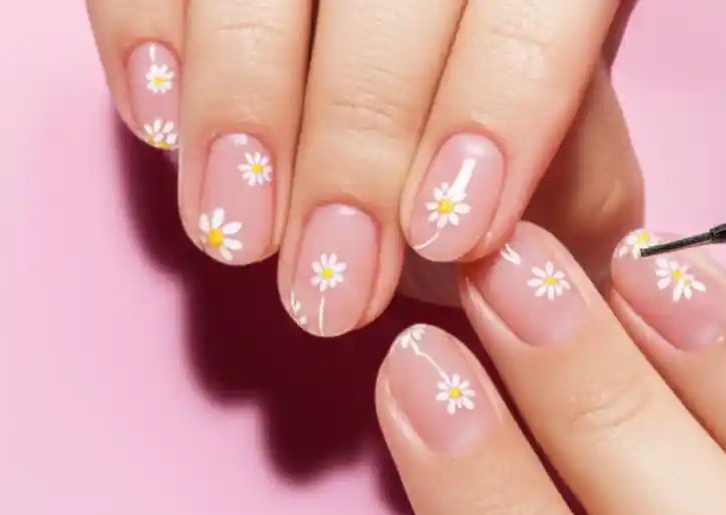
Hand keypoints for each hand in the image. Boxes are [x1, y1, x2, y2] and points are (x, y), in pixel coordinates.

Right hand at [85, 0, 642, 330]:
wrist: (425, 61)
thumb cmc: (508, 114)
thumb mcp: (578, 162)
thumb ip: (568, 191)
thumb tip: (510, 251)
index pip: (533, 13)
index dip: (492, 114)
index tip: (450, 236)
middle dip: (354, 145)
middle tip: (330, 277)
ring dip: (240, 100)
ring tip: (233, 231)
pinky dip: (147, 28)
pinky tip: (157, 123)